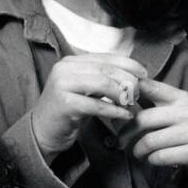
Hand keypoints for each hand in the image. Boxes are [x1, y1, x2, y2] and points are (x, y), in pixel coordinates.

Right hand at [30, 53, 148, 157]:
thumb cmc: (68, 110)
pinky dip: (115, 111)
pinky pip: (98, 105)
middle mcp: (64, 69)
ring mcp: (62, 85)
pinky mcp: (65, 104)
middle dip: (128, 81)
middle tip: (138, 94)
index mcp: (70, 62)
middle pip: (107, 69)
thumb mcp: (84, 88)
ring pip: (103, 83)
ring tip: (130, 105)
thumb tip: (133, 73)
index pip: (106, 57)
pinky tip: (125, 116)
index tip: (144, 75)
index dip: (129, 64)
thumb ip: (102, 77)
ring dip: (123, 95)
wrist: (42, 131)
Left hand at [117, 78, 187, 183]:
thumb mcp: (174, 113)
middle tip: (121, 141)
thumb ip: (149, 104)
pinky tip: (153, 160)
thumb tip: (112, 102)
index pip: (147, 87)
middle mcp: (187, 111)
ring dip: (138, 150)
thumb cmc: (187, 134)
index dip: (127, 94)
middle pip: (142, 119)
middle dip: (126, 133)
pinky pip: (160, 156)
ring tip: (137, 153)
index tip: (116, 106)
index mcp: (180, 97)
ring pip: (149, 141)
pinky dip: (151, 160)